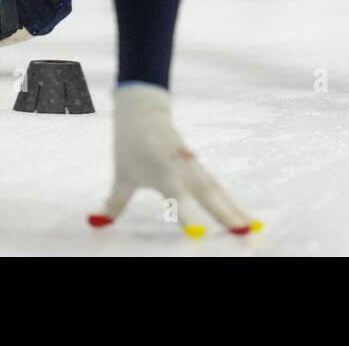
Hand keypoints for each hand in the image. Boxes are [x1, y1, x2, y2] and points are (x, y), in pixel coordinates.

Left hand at [88, 83, 259, 236]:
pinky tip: (246, 219)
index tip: (198, 235)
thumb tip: (94, 223)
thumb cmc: (131, 144)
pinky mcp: (200, 167)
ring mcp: (195, 167)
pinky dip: (233, 203)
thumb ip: (114, 203)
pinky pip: (219, 188)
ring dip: (237, 210)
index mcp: (163, 171)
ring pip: (219, 192)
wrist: (145, 112)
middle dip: (227, 216)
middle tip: (245, 235)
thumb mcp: (121, 174)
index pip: (177, 199)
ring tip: (254, 229)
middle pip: (209, 196)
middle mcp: (184, 170)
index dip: (187, 216)